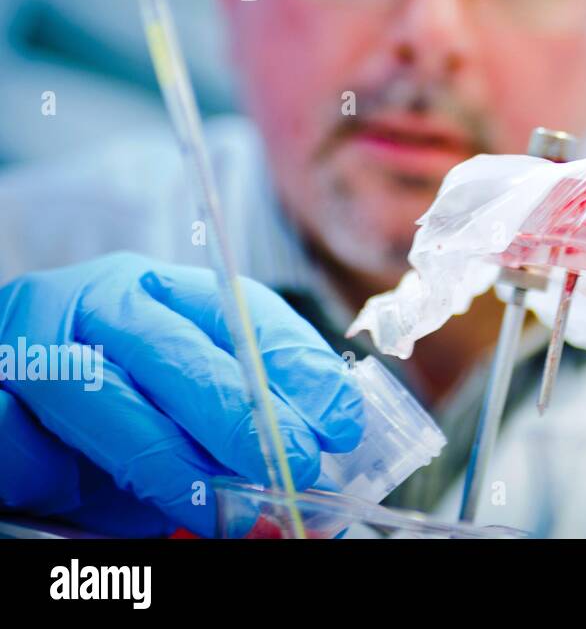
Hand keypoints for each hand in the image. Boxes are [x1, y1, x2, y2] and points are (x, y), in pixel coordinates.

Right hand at [0, 252, 363, 535]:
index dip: (296, 366)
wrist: (6, 404)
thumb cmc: (106, 418)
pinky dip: (61, 478)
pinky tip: (94, 500)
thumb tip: (315, 504)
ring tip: (216, 506)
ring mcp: (32, 341)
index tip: (341, 419)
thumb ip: (238, 449)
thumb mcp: (180, 419)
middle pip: (175, 348)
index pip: (242, 312)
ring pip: (99, 390)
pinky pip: (22, 438)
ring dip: (164, 456)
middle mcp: (98, 301)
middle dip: (240, 410)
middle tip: (292, 462)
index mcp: (161, 290)